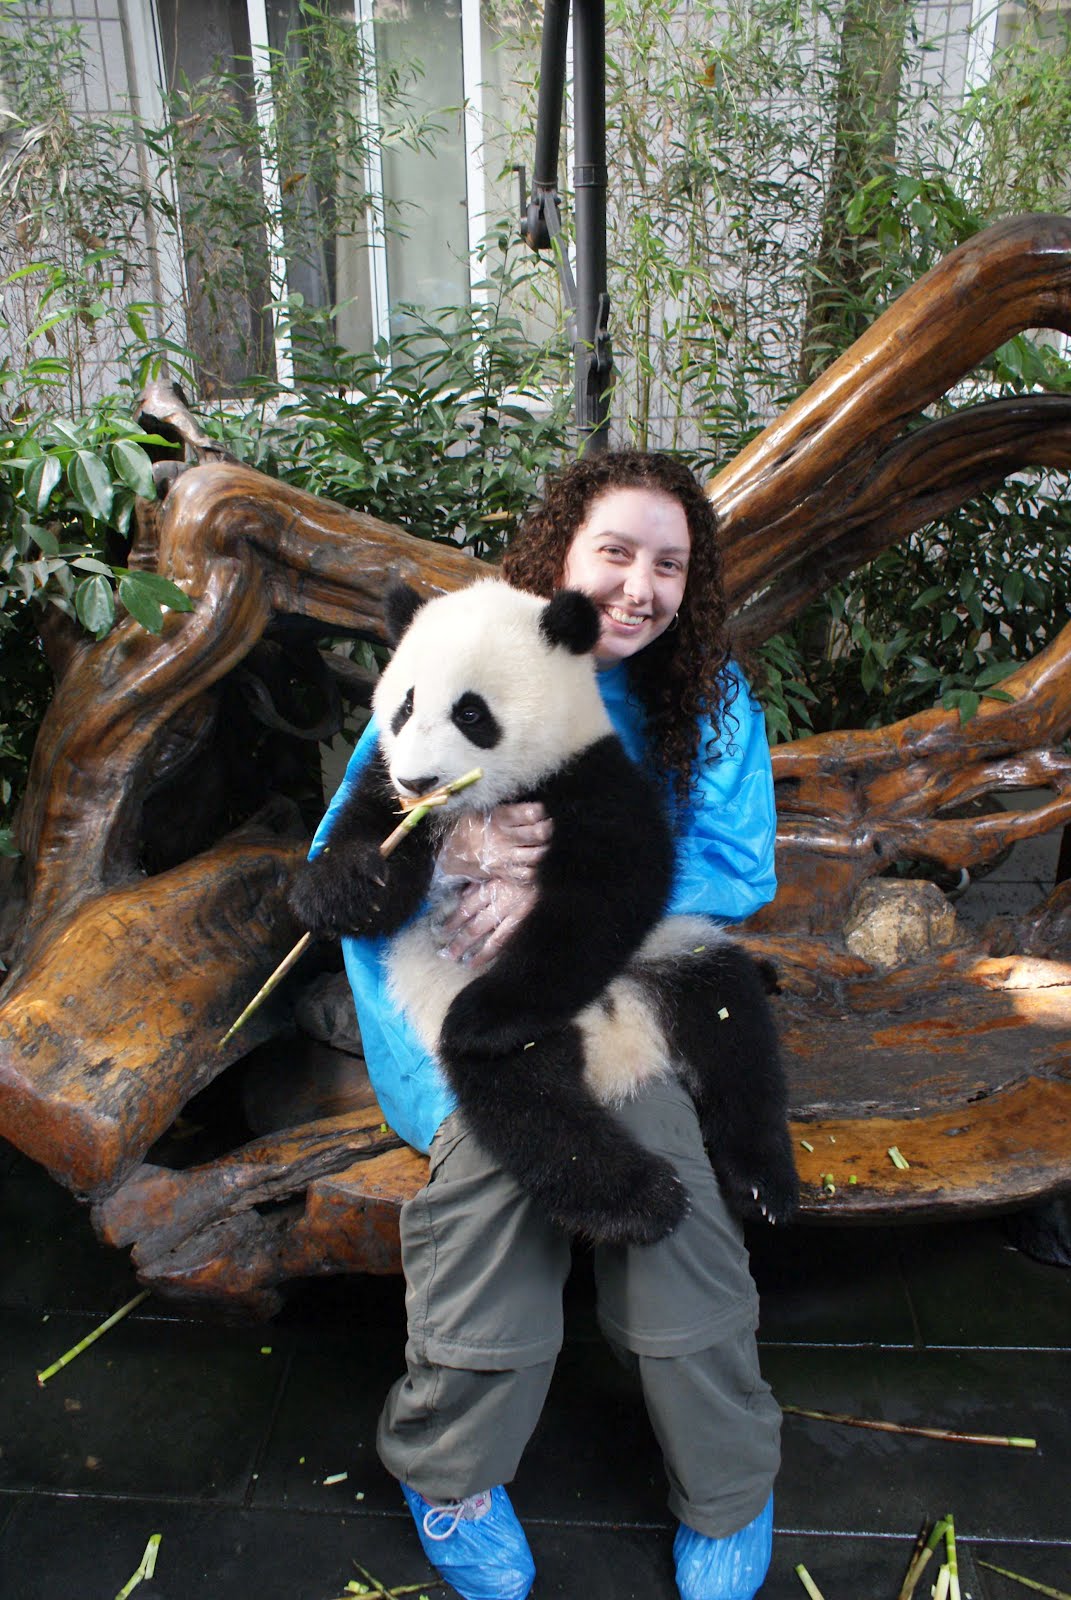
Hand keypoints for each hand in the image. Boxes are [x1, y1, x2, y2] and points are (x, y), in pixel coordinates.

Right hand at [436, 803, 551, 884]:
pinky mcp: (503, 872)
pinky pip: (527, 873)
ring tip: (543, 842)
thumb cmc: (466, 826)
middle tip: (549, 825)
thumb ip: (502, 805)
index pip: (529, 813)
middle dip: (548, 828)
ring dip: (544, 848)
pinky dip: (534, 867)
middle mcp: (503, 838)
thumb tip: (521, 793)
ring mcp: (504, 857)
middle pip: (538, 834)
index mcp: (498, 818)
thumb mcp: (478, 809)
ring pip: (536, 854)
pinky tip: (533, 859)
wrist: (449, 853)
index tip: (542, 810)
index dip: (540, 811)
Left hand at [439, 877, 538, 971]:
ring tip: (467, 964)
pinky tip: (492, 960)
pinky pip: (513, 940)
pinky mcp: (530, 922)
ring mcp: (518, 916)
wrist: (551, 868)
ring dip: (479, 954)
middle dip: (460, 942)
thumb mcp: (498, 868)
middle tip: (447, 955)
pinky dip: (501, 952)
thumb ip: (481, 882)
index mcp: (491, 888)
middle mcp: (502, 904)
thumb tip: (463, 896)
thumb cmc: (522, 867)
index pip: (466, 909)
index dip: (453, 922)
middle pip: (475, 927)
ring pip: (495, 940)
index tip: (441, 931)